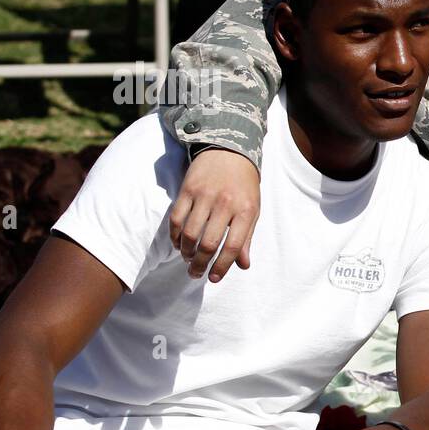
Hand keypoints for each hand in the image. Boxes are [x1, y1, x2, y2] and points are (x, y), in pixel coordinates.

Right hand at [167, 148, 260, 281]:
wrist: (230, 151)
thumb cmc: (244, 185)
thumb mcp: (253, 210)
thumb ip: (246, 238)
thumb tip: (243, 266)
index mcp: (245, 211)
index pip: (232, 246)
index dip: (222, 266)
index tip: (213, 278)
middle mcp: (224, 204)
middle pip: (208, 243)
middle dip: (200, 264)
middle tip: (196, 273)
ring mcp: (204, 195)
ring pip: (190, 233)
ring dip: (186, 252)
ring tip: (188, 259)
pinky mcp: (187, 189)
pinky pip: (177, 218)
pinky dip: (175, 235)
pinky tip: (179, 244)